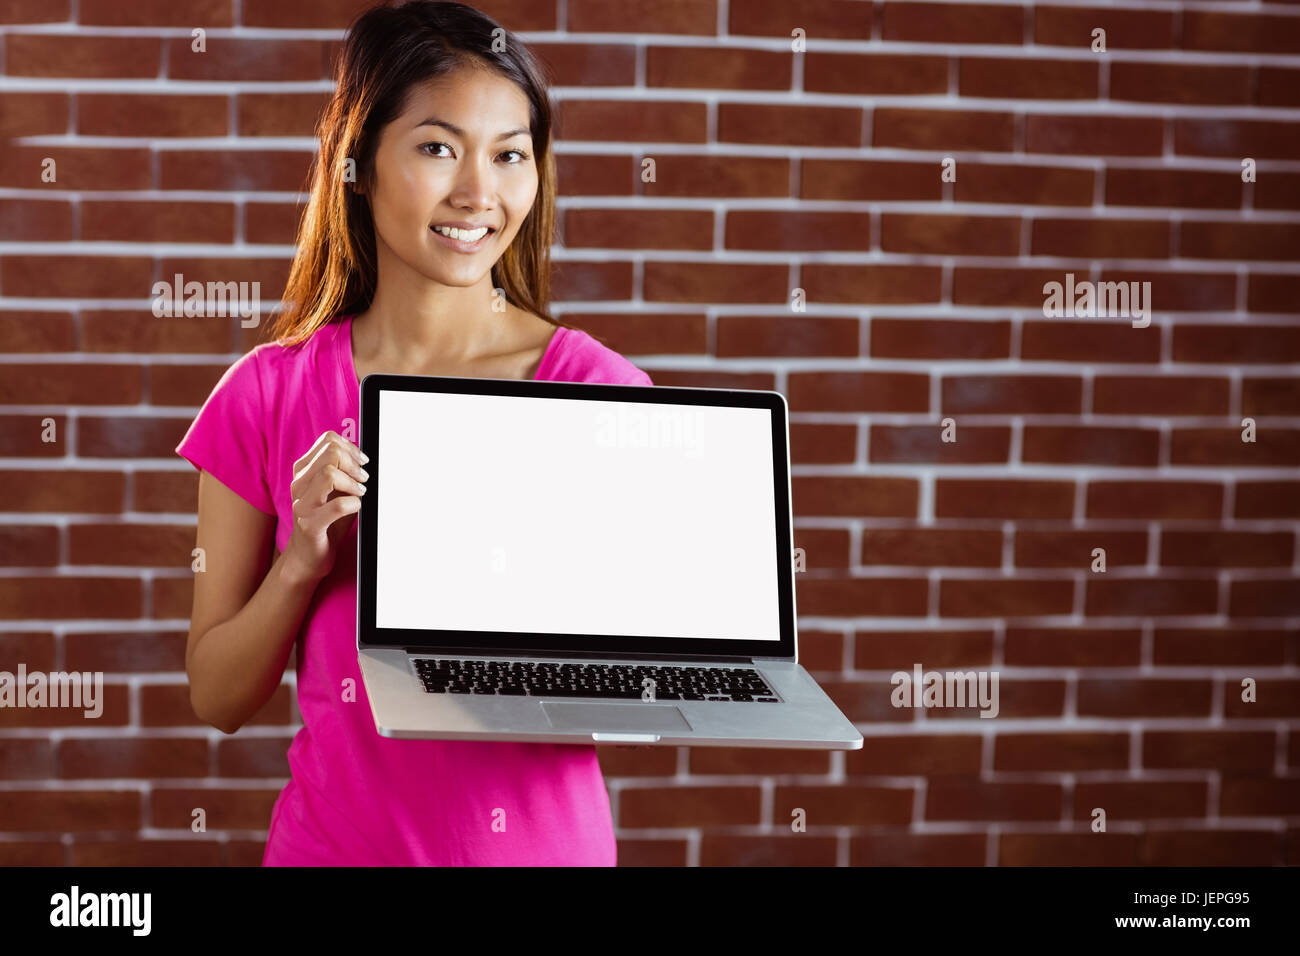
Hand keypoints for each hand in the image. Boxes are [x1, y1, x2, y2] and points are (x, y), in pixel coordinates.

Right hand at [281, 430, 368, 583]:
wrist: (308, 556)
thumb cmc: (325, 521)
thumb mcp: (335, 491)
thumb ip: (344, 472)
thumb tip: (364, 456)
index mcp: (303, 471)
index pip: (328, 441)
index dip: (351, 448)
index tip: (362, 462)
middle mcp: (299, 484)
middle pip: (330, 453)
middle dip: (354, 464)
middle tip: (363, 479)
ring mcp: (302, 504)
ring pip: (329, 474)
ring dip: (353, 483)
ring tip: (359, 493)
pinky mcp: (310, 525)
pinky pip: (337, 506)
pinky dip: (353, 504)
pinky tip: (355, 507)